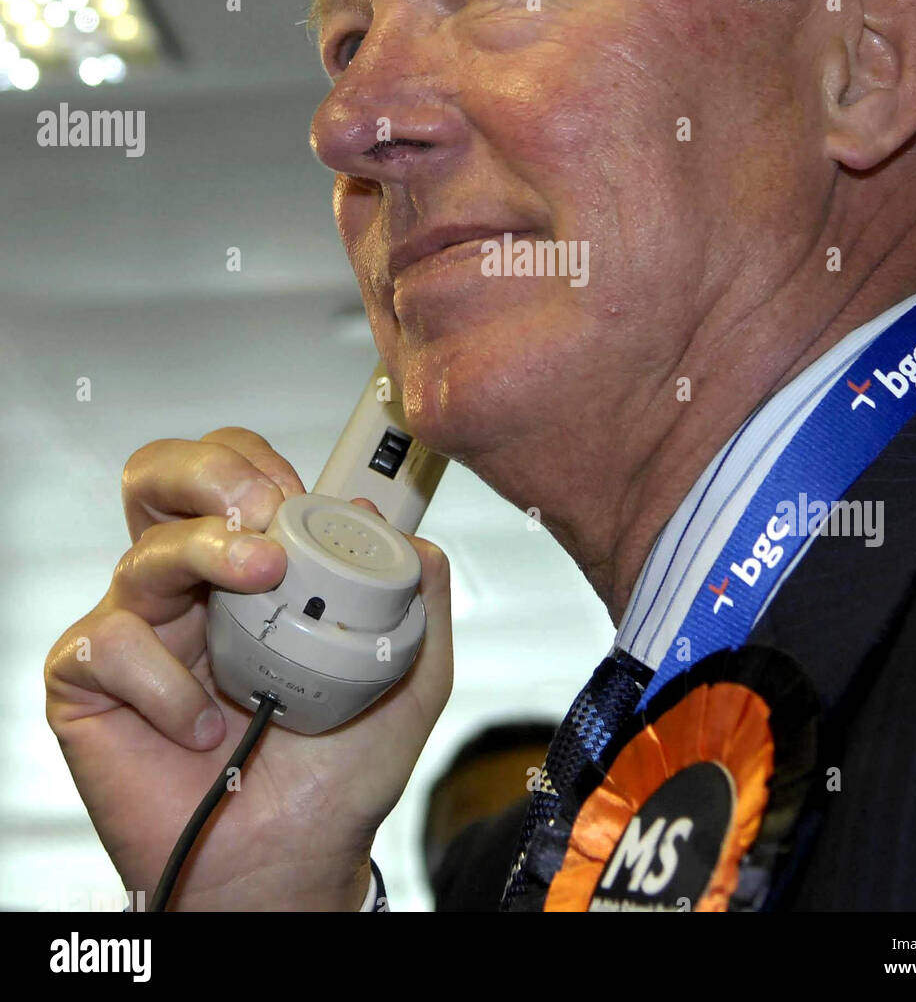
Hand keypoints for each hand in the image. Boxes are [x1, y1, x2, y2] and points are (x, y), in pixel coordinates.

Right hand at [44, 427, 451, 910]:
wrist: (294, 858)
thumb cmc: (339, 770)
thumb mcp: (409, 673)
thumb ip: (419, 595)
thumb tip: (396, 526)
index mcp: (253, 566)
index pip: (231, 471)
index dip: (254, 462)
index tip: (298, 494)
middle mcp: (189, 584)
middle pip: (160, 478)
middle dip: (206, 471)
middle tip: (261, 508)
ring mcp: (140, 628)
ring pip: (144, 553)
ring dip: (206, 553)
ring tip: (258, 582)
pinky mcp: (91, 682)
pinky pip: (110, 643)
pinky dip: (165, 681)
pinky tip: (206, 725)